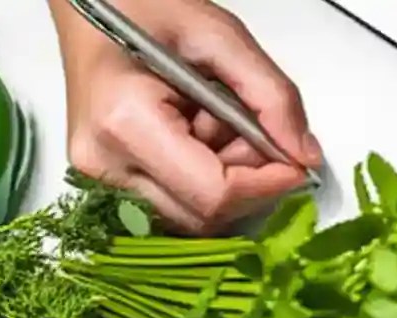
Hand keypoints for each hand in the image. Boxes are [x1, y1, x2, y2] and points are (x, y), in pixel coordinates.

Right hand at [47, 0, 321, 232]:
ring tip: (216, 122)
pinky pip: (176, 204)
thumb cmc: (145, 7)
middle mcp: (104, 163)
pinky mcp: (109, 182)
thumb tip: (305, 155)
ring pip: (193, 217)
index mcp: (125, 123)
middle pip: (205, 216)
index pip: (214, 195)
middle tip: (250, 127)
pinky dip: (205, 179)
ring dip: (227, 181)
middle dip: (247, 181)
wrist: (91, 4)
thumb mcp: (219, 35)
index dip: (266, 185)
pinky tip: (198, 136)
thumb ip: (271, 95)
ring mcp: (101, 177)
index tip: (296, 162)